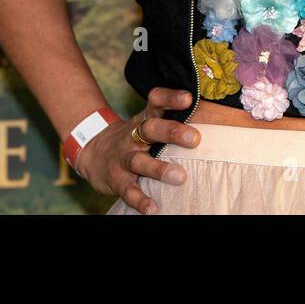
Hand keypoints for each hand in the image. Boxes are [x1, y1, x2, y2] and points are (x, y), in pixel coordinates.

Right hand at [74, 88, 199, 213]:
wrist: (92, 152)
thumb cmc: (133, 137)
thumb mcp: (147, 123)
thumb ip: (171, 120)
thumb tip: (213, 117)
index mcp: (144, 119)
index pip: (156, 102)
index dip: (170, 97)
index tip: (188, 98)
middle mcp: (133, 136)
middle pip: (150, 129)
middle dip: (171, 132)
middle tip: (194, 138)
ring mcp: (123, 158)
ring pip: (139, 161)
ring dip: (159, 169)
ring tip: (180, 177)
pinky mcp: (116, 180)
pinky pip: (128, 191)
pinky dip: (140, 200)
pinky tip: (153, 208)